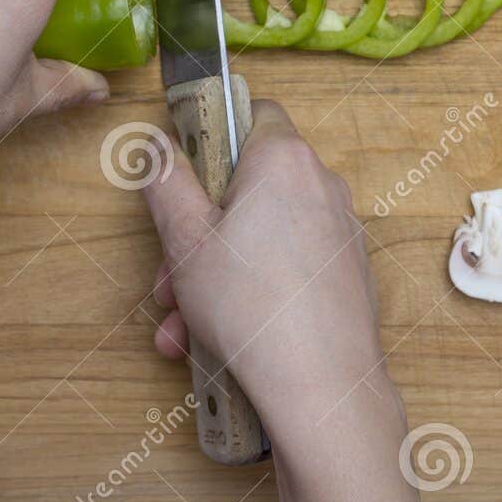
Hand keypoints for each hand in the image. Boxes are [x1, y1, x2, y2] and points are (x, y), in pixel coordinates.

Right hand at [141, 101, 419, 501]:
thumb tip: (155, 144)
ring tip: (183, 328)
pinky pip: (287, 269)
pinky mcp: (346, 275)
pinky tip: (216, 341)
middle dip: (197, 233)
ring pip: (260, 238)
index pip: (251, 113)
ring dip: (213, 276)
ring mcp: (340, 232)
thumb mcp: (184, 241)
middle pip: (247, 189)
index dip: (211, 136)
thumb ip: (165, 182)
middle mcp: (321, 186)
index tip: (182, 175)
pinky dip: (252, 294)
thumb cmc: (251, 308)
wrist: (322, 388)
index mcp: (284, 160)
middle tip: (167, 279)